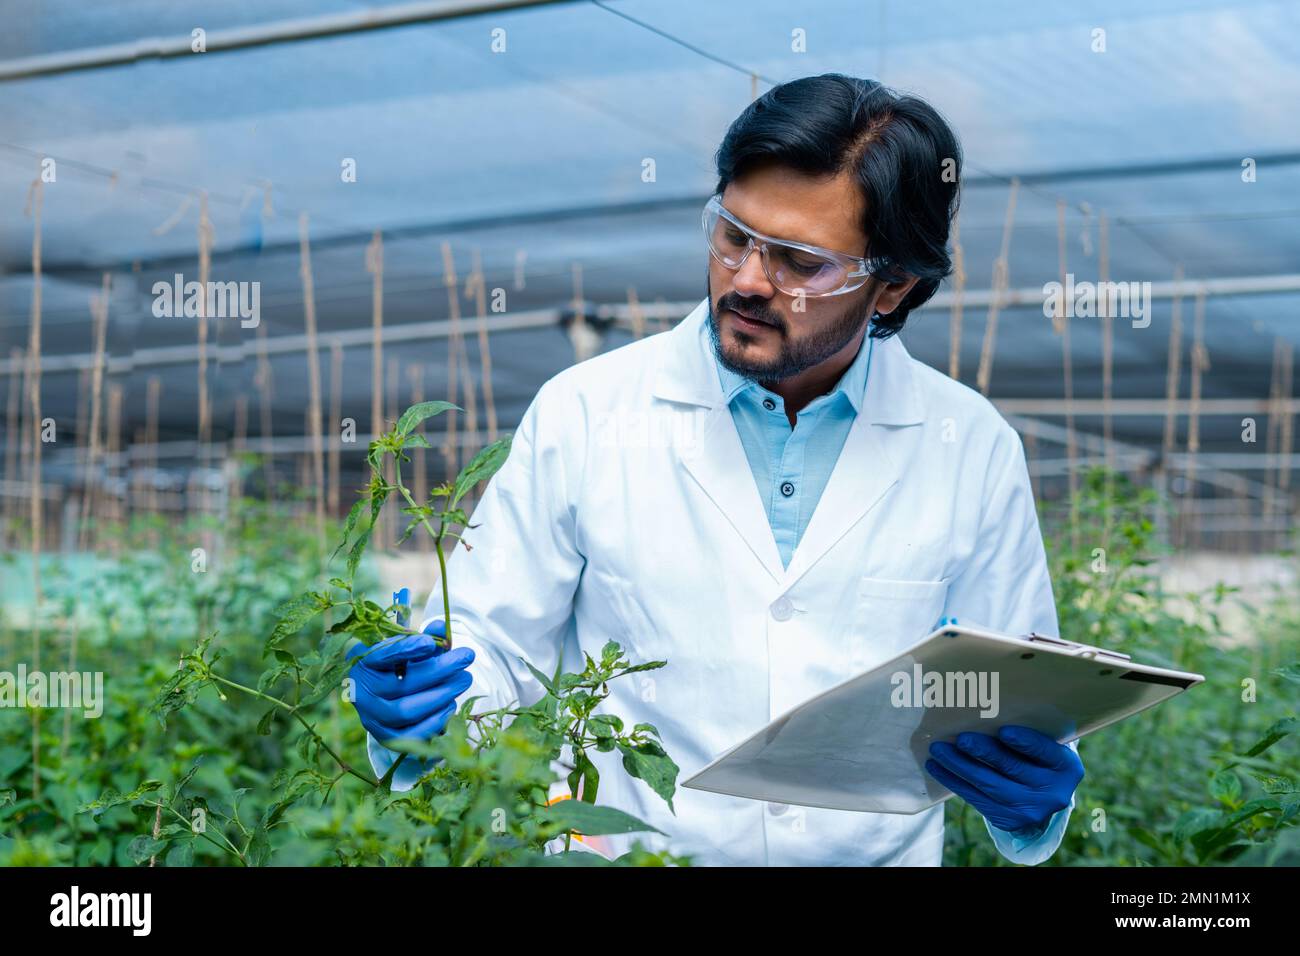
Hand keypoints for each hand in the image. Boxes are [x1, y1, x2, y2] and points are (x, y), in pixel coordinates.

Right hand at [347, 620, 474, 743]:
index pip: (383, 656)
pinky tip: (451, 706)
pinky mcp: (385, 738)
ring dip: (440, 696)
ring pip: (405, 711)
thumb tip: (442, 628)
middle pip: (402, 684)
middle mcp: (363, 692)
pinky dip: (434, 722)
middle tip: (467, 657)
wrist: (383, 698)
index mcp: (365, 664)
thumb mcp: (411, 649)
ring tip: (464, 680)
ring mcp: (372, 718)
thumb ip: (427, 637)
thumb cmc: (400, 666)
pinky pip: (410, 735)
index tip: (431, 643)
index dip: (406, 650)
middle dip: (439, 670)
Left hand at [924, 725, 1083, 835]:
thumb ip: (1026, 733)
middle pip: (1012, 768)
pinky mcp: (1008, 820)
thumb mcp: (1044, 747)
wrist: (1042, 800)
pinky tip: (937, 768)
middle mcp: (1054, 792)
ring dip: (959, 766)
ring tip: (939, 750)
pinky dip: (954, 782)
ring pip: (989, 785)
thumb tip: (983, 709)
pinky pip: (977, 799)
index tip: (1004, 731)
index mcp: (1067, 767)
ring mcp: (1031, 810)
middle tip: (961, 739)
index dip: (1025, 742)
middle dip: (984, 752)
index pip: (1045, 752)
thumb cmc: (1037, 758)